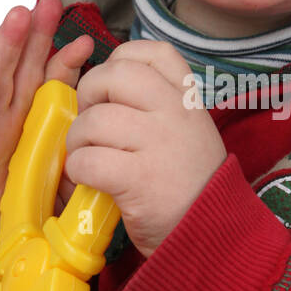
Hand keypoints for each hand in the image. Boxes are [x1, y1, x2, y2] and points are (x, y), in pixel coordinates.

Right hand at [0, 0, 95, 274]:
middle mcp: (5, 121)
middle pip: (21, 69)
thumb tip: (114, 152)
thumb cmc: (11, 211)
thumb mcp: (52, 184)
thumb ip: (76, 163)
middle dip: (34, 36)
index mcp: (30, 125)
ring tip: (17, 19)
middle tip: (48, 3)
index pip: (48, 85)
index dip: (65, 61)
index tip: (88, 41)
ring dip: (4, 49)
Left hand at [59, 40, 227, 258]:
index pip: (153, 53)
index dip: (120, 60)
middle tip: (91, 123)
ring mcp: (159, 144)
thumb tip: (104, 86)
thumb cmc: (188, 185)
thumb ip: (159, 105)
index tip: (113, 88)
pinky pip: (88, 160)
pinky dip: (79, 171)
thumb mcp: (189, 132)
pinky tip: (90, 181)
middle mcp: (177, 114)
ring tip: (88, 158)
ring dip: (78, 141)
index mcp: (188, 99)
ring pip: (94, 120)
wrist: (211, 237)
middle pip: (114, 76)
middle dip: (88, 96)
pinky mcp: (139, 179)